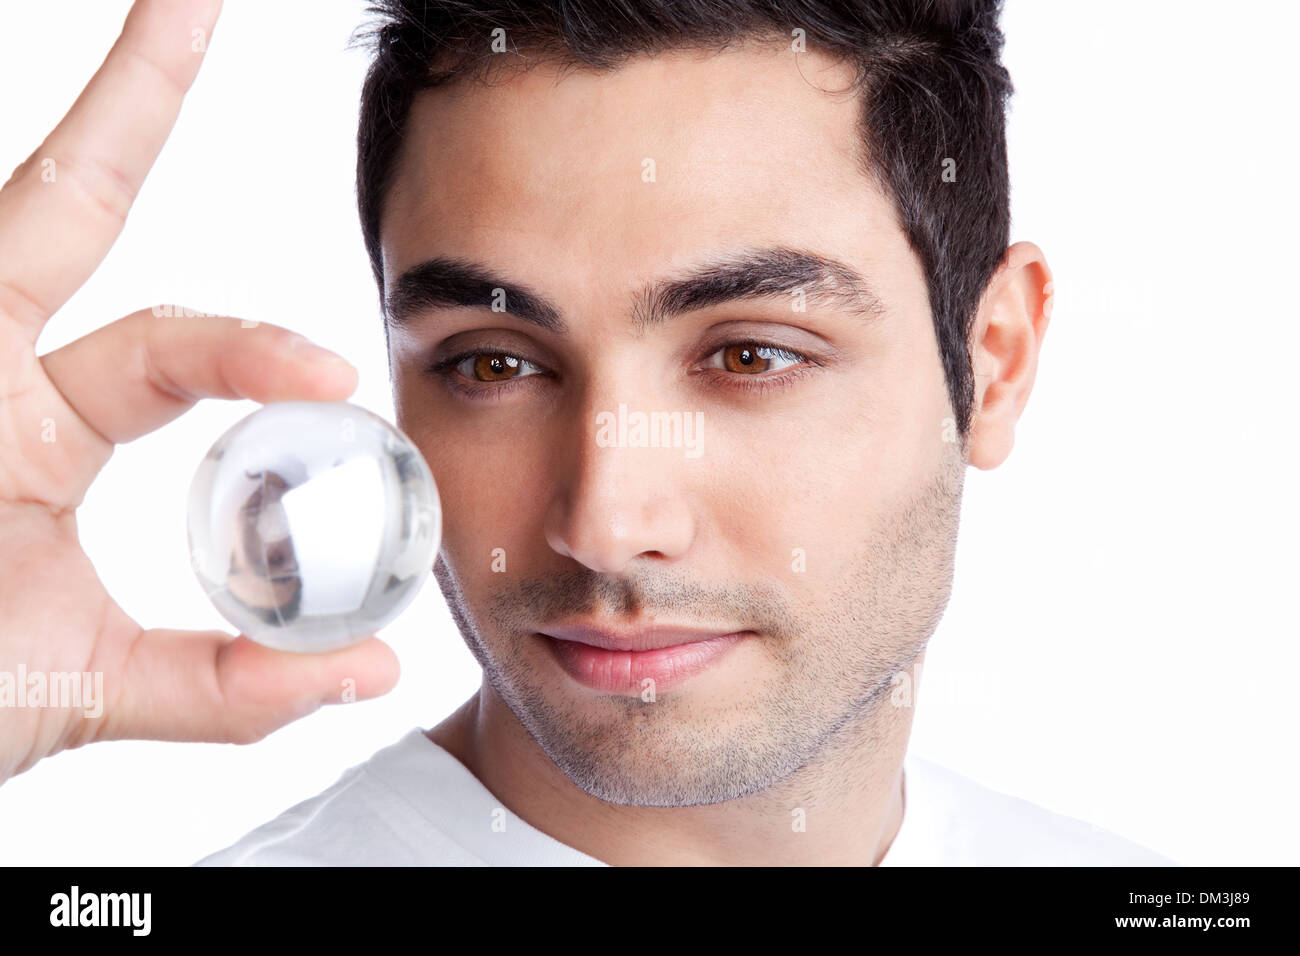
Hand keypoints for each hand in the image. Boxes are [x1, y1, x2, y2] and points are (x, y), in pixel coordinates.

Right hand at [0, 0, 398, 783]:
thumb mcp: (88, 691)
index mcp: (41, 427)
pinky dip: (15, 217)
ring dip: (77, 126)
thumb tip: (372, 677)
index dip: (251, 349)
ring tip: (170, 1)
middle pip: (61, 205)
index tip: (330, 372)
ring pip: (8, 216)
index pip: (164, 344)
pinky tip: (81, 121)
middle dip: (128, 98)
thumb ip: (229, 686)